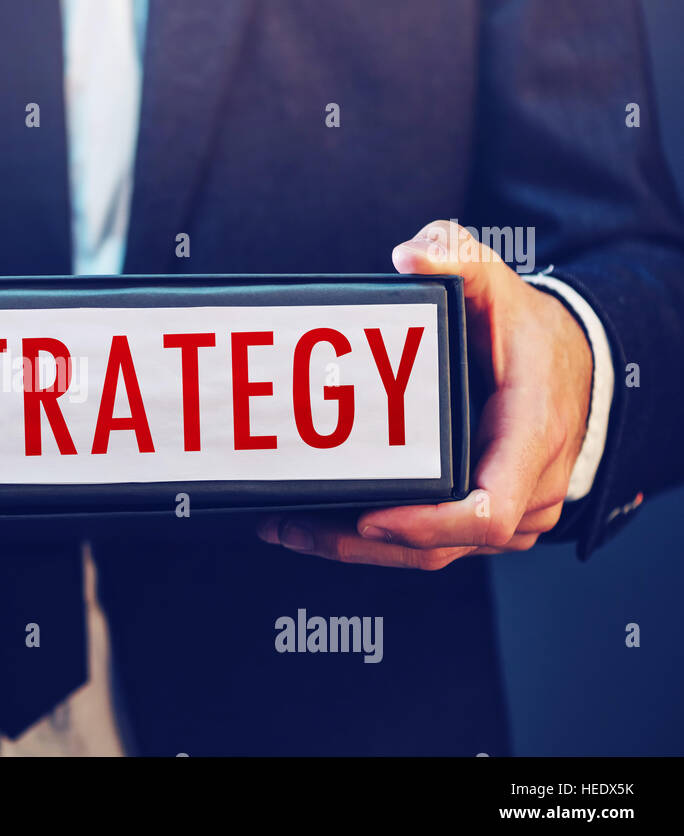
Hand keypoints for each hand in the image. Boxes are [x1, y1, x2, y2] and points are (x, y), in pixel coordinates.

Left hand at [256, 220, 591, 568]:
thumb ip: (458, 260)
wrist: (572, 364)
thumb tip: (412, 257)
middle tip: (291, 524)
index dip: (427, 524)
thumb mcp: (499, 285)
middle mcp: (527, 489)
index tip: (370, 517)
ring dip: (355, 548)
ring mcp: (509, 515)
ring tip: (288, 528)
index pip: (488, 511)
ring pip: (430, 553)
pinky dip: (373, 542)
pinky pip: (429, 546)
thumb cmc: (531, 334)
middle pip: (442, 546)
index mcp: (530, 438)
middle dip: (360, 543)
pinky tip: (317, 526)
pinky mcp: (484, 523)